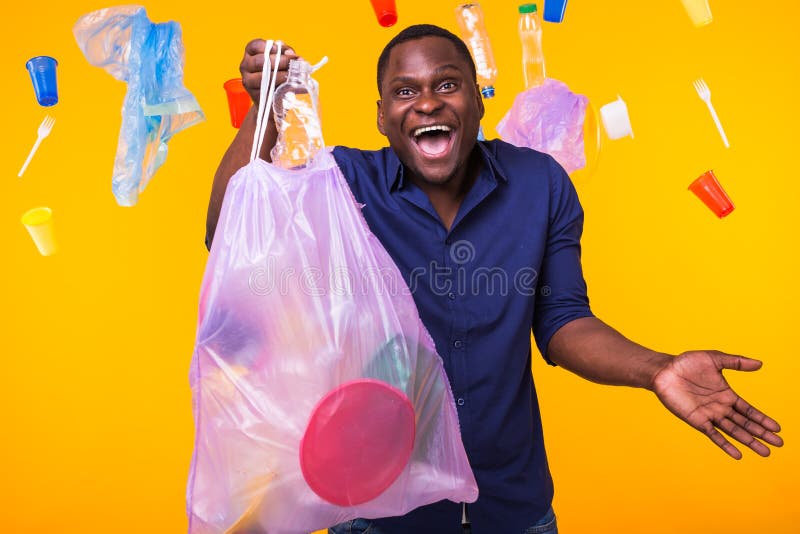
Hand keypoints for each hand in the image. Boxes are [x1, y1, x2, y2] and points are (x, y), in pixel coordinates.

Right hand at [240, 39, 298, 105]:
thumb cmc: (276, 72)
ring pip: (262, 76)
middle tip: (292, 62)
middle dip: (279, 61)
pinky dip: (278, 87)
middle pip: (259, 60)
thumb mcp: (280, 58)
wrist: (272, 96)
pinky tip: (288, 85)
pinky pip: (266, 90)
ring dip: (280, 75)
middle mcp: (245, 65)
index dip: (269, 46)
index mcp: (250, 53)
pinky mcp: (254, 94)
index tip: (282, 50)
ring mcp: (248, 80)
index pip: (255, 45)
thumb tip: (290, 53)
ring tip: (291, 75)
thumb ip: (284, 52)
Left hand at [652, 350, 782, 458]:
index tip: (778, 428)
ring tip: (765, 452)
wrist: (664, 370)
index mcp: (726, 394)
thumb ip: (736, 362)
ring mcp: (709, 415)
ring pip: (733, 431)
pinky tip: (738, 454)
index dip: (763, 419)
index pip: (749, 410)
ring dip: (749, 441)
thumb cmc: (687, 363)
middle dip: (762, 433)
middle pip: (745, 423)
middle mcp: (720, 407)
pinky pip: (714, 434)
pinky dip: (725, 445)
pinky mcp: (697, 420)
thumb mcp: (715, 358)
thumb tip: (760, 363)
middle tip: (779, 444)